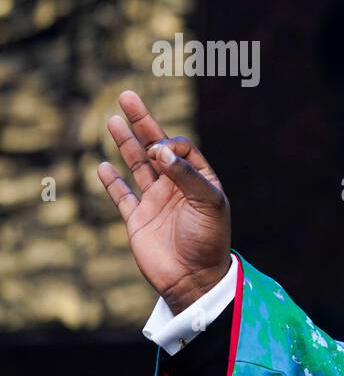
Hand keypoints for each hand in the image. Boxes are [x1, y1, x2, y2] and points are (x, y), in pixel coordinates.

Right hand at [97, 90, 231, 313]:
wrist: (194, 279)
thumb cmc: (209, 240)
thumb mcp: (209, 203)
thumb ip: (185, 175)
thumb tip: (158, 150)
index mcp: (199, 180)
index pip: (181, 148)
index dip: (169, 143)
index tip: (160, 153)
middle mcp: (176, 187)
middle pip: (156, 147)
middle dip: (142, 122)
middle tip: (127, 96)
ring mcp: (156, 202)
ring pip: (136, 166)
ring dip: (125, 143)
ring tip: (113, 120)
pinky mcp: (138, 220)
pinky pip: (122, 196)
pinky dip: (111, 181)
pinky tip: (103, 165)